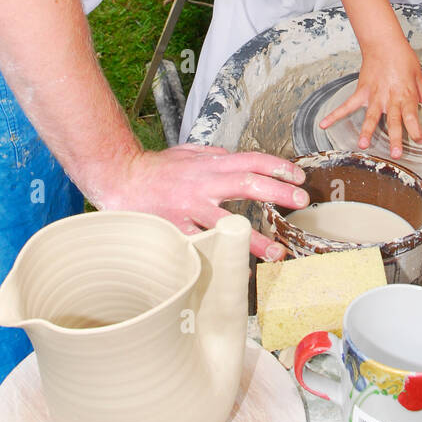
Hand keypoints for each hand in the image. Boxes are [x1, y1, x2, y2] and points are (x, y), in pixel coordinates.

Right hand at [88, 144, 307, 260]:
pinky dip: (220, 256)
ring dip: (254, 238)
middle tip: (301, 201)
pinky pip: (201, 245)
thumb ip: (212, 155)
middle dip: (278, 191)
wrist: (120, 179)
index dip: (277, 166)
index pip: (250, 160)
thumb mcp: (187, 153)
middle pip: (247, 184)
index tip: (298, 176)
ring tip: (277, 251)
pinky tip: (237, 269)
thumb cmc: (155, 169)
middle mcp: (203, 183)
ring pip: (227, 221)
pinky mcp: (176, 228)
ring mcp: (189, 207)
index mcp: (209, 165)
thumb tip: (234, 156)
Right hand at [319, 38, 421, 158]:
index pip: (412, 116)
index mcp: (405, 95)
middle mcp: (389, 98)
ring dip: (366, 131)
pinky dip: (335, 115)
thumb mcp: (418, 76)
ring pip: (371, 117)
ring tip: (362, 145)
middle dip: (394, 138)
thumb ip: (421, 95)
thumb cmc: (402, 58)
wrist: (384, 44)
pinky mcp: (361, 92)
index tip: (419, 140)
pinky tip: (325, 124)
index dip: (416, 129)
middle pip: (393, 121)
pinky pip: (347, 105)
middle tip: (395, 154)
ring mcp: (374, 96)